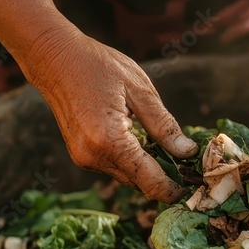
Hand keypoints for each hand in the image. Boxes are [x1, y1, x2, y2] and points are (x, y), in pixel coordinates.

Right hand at [20, 28, 197, 202]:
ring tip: (167, 148)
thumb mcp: (140, 89)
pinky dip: (131, 160)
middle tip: (188, 164)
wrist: (54, 59)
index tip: (194, 187)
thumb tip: (186, 152)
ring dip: (147, 168)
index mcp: (109, 141)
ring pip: (127, 177)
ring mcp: (84, 159)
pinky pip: (114, 166)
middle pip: (139, 183)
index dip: (174, 189)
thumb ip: (164, 125)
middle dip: (164, 177)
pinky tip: (140, 140)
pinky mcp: (80, 156)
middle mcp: (93, 157)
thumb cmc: (97, 66)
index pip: (150, 181)